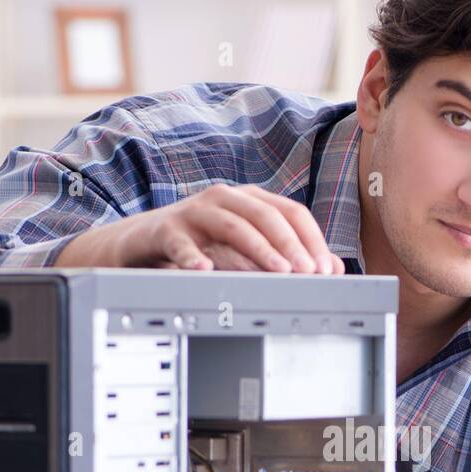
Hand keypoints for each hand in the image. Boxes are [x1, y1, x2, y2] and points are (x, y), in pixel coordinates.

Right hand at [63, 182, 345, 272]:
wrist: (138, 242)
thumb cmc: (198, 244)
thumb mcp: (243, 247)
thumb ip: (283, 255)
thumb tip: (331, 269)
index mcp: (249, 200)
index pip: (291, 212)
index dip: (311, 239)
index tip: (325, 268)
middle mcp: (225, 199)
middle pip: (266, 215)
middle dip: (291, 244)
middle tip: (307, 272)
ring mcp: (195, 211)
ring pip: (233, 225)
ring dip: (259, 249)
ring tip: (278, 272)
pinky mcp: (166, 229)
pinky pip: (182, 243)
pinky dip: (194, 257)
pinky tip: (205, 272)